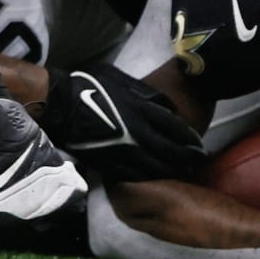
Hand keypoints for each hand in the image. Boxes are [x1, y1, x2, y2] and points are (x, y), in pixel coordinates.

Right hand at [43, 64, 205, 181]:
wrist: (60, 104)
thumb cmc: (90, 86)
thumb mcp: (122, 80)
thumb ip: (145, 92)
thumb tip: (164, 104)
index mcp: (141, 109)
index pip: (174, 127)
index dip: (189, 137)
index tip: (198, 143)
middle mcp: (136, 132)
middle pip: (170, 150)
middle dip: (187, 157)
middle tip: (198, 161)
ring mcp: (123, 150)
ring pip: (155, 166)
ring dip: (172, 171)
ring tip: (184, 173)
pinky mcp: (109, 162)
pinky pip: (135, 174)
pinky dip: (150, 177)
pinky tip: (158, 178)